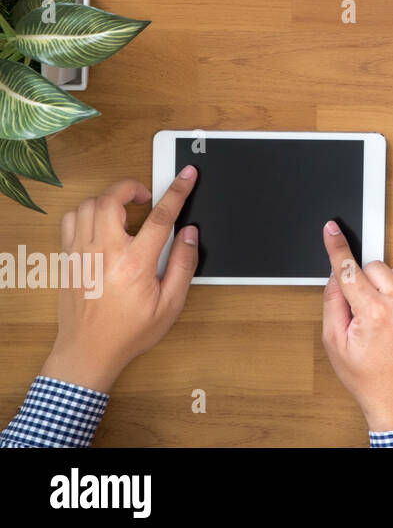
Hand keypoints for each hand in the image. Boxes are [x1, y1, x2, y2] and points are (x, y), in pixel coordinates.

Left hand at [41, 168, 200, 392]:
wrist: (88, 351)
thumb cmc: (129, 331)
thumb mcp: (170, 304)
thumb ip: (183, 264)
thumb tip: (190, 234)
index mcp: (134, 264)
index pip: (161, 216)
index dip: (178, 191)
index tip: (187, 176)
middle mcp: (104, 253)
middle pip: (112, 199)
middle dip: (132, 187)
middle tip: (146, 196)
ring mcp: (81, 254)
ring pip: (88, 205)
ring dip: (109, 200)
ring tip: (124, 212)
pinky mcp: (68, 258)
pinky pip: (71, 220)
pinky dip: (87, 213)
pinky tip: (101, 225)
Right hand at [321, 221, 392, 431]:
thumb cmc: (368, 376)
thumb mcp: (335, 343)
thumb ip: (333, 303)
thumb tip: (336, 274)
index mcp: (373, 313)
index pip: (350, 270)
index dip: (337, 248)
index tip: (333, 229)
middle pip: (376, 266)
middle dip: (366, 282)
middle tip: (365, 310)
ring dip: (388, 288)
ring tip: (385, 318)